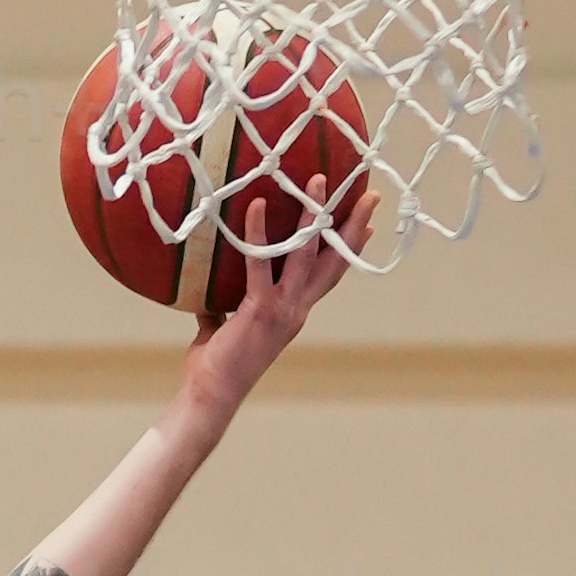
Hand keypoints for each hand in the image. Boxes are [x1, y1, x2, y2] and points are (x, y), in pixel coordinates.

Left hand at [173, 208, 348, 425]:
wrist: (212, 394)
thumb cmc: (217, 365)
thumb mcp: (222, 329)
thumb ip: (221, 310)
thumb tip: (206, 298)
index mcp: (294, 312)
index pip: (329, 275)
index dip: (349, 249)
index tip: (368, 225)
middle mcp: (297, 309)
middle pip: (335, 260)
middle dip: (353, 226)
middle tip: (369, 195)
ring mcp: (283, 309)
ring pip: (306, 254)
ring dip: (314, 216)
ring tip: (319, 182)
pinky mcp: (260, 309)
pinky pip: (260, 263)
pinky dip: (259, 232)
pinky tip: (258, 205)